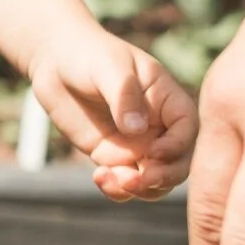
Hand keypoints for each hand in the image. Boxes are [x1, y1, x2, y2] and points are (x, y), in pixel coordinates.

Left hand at [23, 2, 197, 199]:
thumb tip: (138, 129)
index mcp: (167, 99)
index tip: (154, 152)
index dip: (178, 146)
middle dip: (165, 177)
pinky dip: (117, 189)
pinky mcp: (113, 157)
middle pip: (179, 162)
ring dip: (141, 189)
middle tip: (139, 180)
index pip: (188, 128)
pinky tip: (99, 177)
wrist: (56, 61)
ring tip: (114, 180)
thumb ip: (124, 95)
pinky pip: (124, 183)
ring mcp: (137, 145)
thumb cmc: (89, 54)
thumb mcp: (109, 66)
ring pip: (154, 180)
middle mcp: (159, 126)